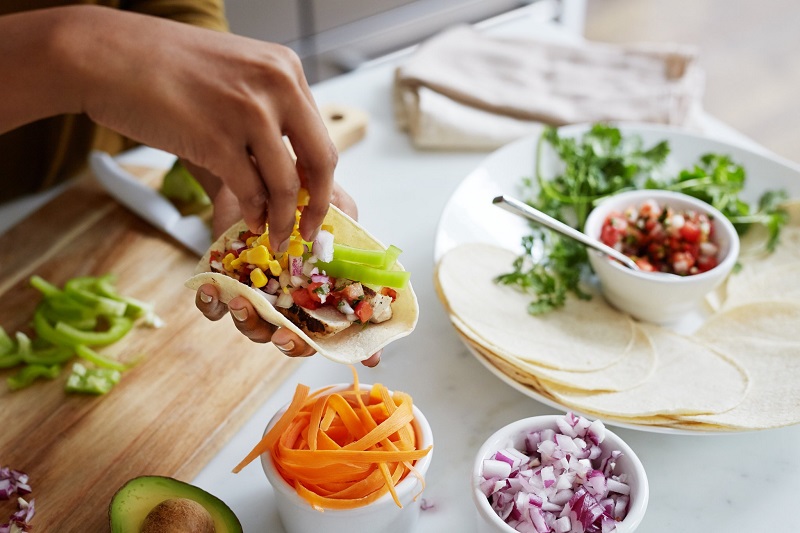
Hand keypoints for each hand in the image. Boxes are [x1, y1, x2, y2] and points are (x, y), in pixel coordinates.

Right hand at [65, 6, 335, 251]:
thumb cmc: (164, 66)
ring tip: (276, 235)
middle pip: (320, 161)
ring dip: (283, 219)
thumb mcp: (235, 76)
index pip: (320, 136)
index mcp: (285, 69)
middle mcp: (276, 86)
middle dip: (318, 205)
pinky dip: (253, 213)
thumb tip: (290, 168)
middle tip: (309, 231)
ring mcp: (248, 112)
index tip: (316, 204)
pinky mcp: (216, 139)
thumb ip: (266, 113)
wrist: (106, 56)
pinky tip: (250, 222)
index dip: (321, 179)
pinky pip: (250, 191)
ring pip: (286, 184)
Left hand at [193, 180, 379, 366]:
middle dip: (291, 343)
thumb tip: (362, 258)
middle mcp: (292, 300)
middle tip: (284, 333)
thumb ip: (347, 233)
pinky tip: (211, 288)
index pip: (343, 324)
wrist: (258, 172)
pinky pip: (215, 308)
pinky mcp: (227, 285)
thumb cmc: (303, 194)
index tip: (370, 358)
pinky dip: (211, 304)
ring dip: (248, 321)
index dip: (358, 346)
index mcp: (321, 289)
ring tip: (241, 300)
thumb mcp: (336, 207)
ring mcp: (259, 297)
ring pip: (255, 328)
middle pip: (296, 339)